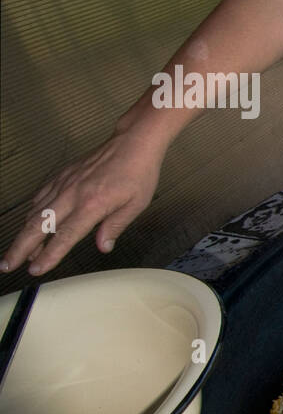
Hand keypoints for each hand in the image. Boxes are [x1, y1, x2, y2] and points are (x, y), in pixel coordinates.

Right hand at [1, 127, 165, 275]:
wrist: (132, 143)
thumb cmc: (138, 174)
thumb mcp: (136, 205)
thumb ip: (115, 227)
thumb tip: (102, 247)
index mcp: (92, 205)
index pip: (64, 236)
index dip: (48, 255)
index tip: (36, 270)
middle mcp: (72, 194)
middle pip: (38, 225)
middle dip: (20, 248)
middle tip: (7, 265)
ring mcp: (64, 184)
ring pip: (34, 212)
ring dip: (24, 234)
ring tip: (19, 253)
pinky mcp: (61, 176)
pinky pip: (40, 197)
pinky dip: (31, 213)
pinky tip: (30, 224)